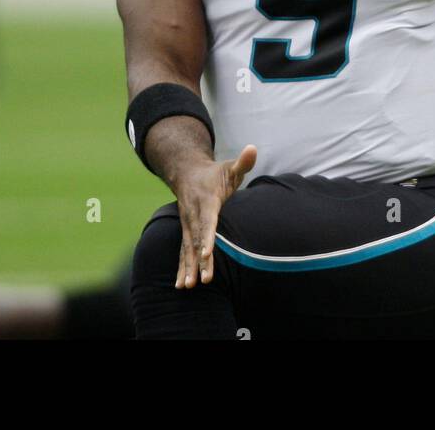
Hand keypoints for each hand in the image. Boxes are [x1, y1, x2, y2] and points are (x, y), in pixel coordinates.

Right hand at [170, 145, 255, 288]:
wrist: (187, 173)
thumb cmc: (215, 173)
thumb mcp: (229, 167)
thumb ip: (242, 162)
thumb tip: (253, 148)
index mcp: (207, 201)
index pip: (208, 221)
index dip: (207, 237)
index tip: (206, 253)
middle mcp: (193, 215)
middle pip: (197, 240)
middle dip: (199, 260)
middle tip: (203, 280)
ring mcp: (187, 224)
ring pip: (186, 249)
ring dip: (187, 268)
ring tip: (188, 287)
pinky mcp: (186, 232)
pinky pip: (182, 251)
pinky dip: (181, 267)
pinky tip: (181, 285)